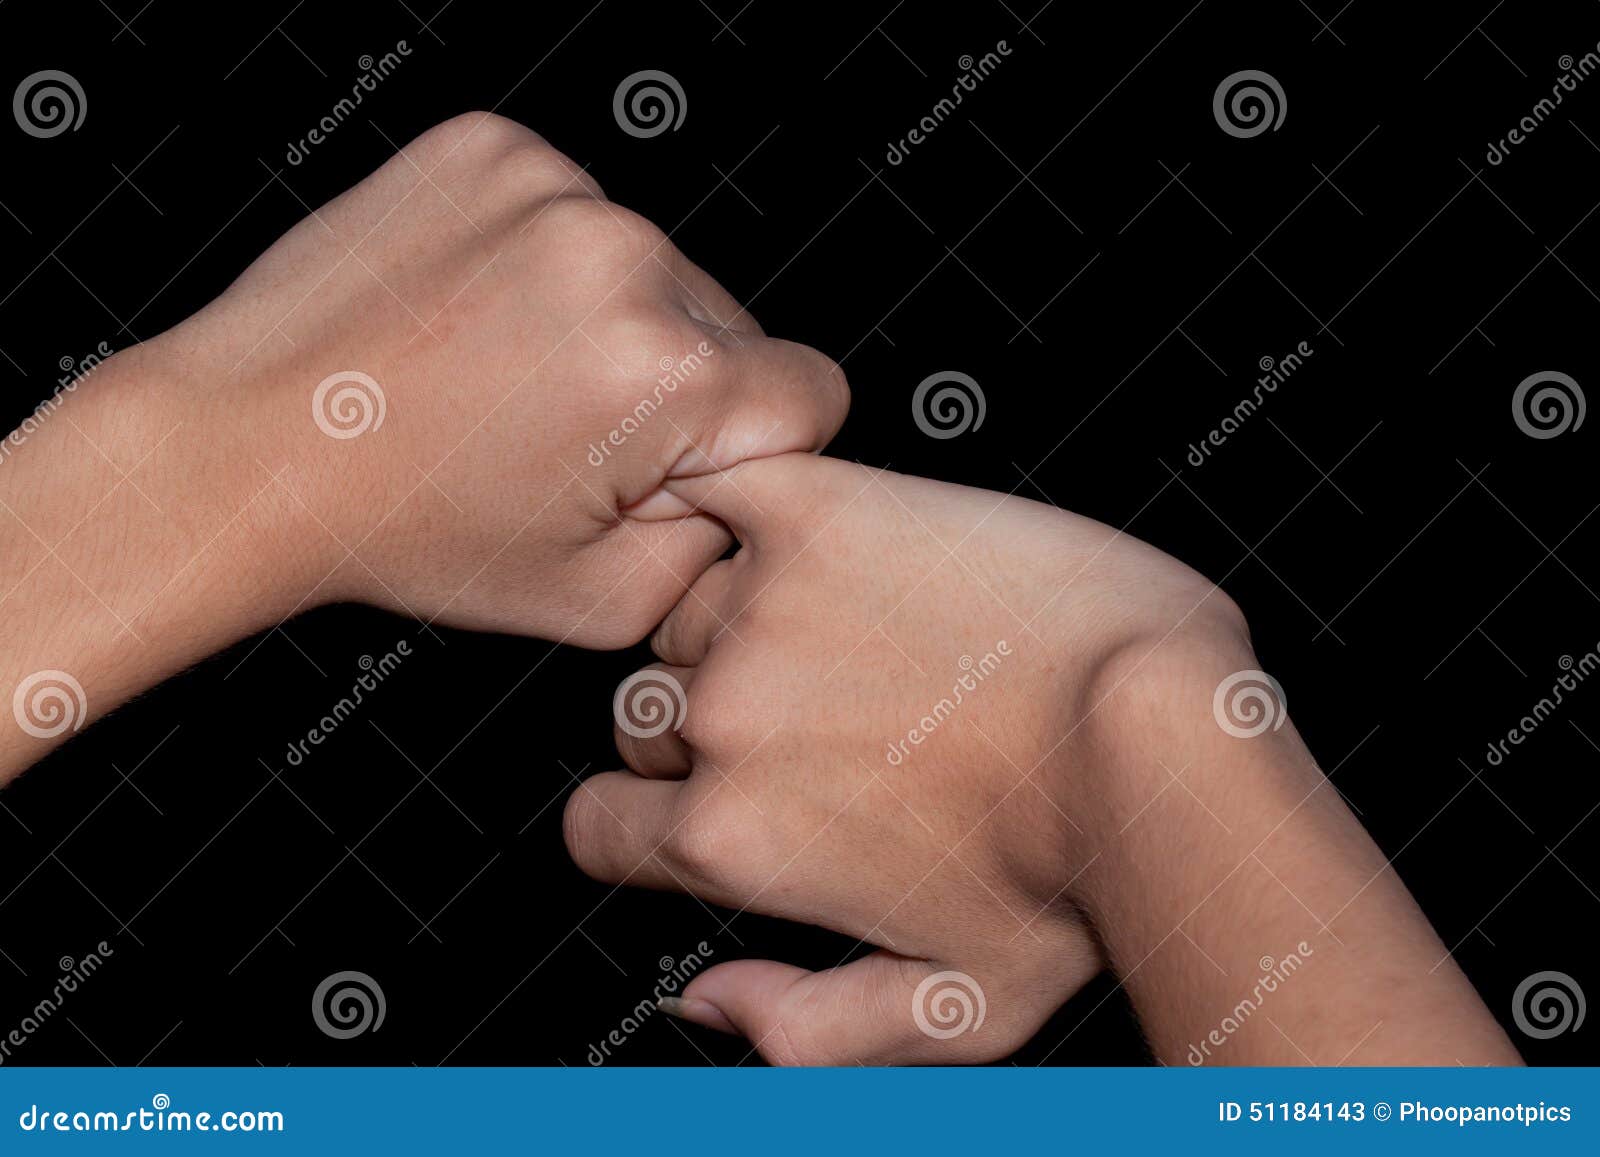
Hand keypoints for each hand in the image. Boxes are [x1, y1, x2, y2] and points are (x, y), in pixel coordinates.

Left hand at [175, 111, 847, 645]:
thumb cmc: (411, 529)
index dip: (749, 451)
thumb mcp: (598, 603)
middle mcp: (621, 256)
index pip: (811, 392)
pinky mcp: (494, 149)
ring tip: (508, 374)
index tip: (661, 472)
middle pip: (733, 325)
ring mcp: (551, 189)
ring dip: (609, 320)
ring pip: (656, 266)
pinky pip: (578, 210)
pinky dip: (546, 264)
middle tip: (564, 433)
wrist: (249, 447)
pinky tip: (480, 317)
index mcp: (662, 372)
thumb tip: (747, 490)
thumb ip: (716, 550)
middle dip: (675, 386)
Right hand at [563, 454, 1519, 1065]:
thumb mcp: (954, 1010)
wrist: (1160, 738)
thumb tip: (706, 1001)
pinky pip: (715, 486)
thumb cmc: (1084, 878)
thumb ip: (806, 1029)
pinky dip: (724, 498)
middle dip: (703, 724)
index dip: (644, 818)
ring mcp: (766, 602)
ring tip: (844, 635)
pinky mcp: (820, 510)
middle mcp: (726, 718)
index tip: (695, 801)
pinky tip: (781, 527)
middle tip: (816, 723)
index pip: (599, 822)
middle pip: (644, 714)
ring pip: (687, 607)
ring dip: (736, 620)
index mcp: (732, 836)